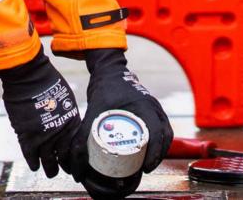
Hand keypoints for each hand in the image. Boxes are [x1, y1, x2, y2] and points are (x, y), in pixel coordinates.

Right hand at [0, 49, 82, 177]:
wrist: (30, 76)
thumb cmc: (48, 82)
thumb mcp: (66, 98)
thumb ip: (66, 114)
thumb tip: (64, 122)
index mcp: (73, 121)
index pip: (76, 145)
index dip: (75, 156)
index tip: (75, 161)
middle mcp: (61, 131)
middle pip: (64, 156)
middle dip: (65, 165)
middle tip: (64, 170)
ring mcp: (44, 135)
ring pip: (48, 160)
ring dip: (50, 168)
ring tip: (51, 173)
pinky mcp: (28, 136)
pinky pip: (31, 155)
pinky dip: (33, 162)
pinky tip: (35, 167)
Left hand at [70, 48, 172, 182]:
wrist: (110, 72)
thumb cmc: (104, 90)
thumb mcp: (92, 114)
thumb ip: (82, 140)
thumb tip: (77, 170)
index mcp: (144, 106)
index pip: (156, 133)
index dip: (154, 153)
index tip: (145, 168)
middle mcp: (154, 107)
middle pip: (164, 136)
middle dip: (157, 156)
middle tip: (144, 170)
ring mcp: (156, 108)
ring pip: (166, 134)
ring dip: (160, 151)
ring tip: (147, 165)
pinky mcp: (154, 110)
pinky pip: (163, 129)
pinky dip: (160, 143)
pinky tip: (150, 153)